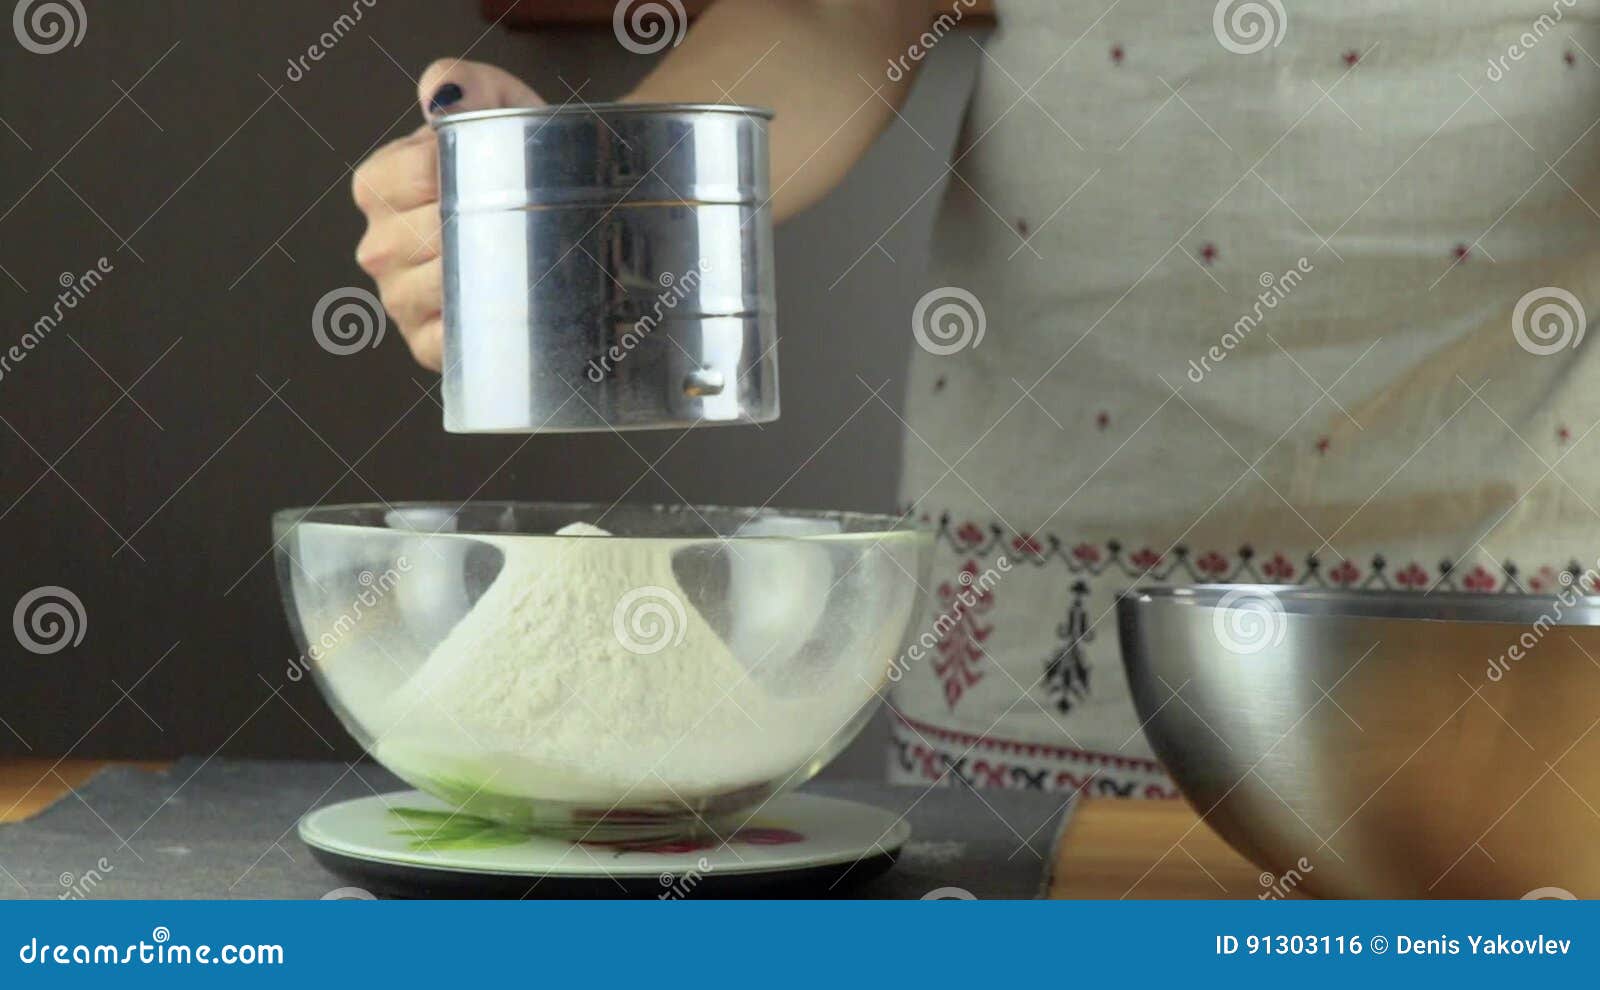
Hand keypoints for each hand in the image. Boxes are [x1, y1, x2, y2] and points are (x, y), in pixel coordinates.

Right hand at [352, 59, 543, 369]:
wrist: (563, 208)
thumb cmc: (520, 156)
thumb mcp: (496, 101)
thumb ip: (462, 82)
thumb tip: (442, 99)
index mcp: (379, 186)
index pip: (411, 177)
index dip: (460, 173)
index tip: (497, 170)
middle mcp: (379, 247)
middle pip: (420, 238)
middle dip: (475, 227)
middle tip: (521, 218)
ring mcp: (400, 300)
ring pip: (429, 289)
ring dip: (476, 277)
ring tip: (518, 260)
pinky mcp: (429, 345)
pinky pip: (442, 343)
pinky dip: (470, 331)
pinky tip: (498, 313)